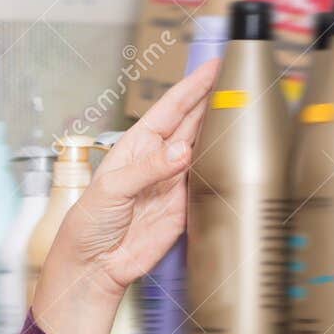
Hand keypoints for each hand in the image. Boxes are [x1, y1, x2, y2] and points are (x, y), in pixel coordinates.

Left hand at [30, 57, 219, 333]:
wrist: (95, 266)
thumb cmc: (89, 223)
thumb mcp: (112, 189)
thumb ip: (148, 169)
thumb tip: (182, 150)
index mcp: (137, 145)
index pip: (171, 109)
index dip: (193, 87)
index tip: (214, 68)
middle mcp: (159, 160)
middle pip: (193, 124)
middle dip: (214, 103)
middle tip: (239, 85)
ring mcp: (173, 183)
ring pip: (204, 151)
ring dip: (222, 134)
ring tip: (244, 113)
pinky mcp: (184, 208)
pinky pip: (207, 185)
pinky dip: (222, 171)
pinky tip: (235, 155)